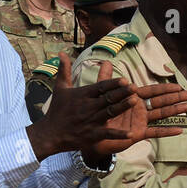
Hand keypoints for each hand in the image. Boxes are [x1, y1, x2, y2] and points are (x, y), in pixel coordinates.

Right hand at [30, 51, 148, 159]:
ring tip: (134, 101)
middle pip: (108, 98)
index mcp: (82, 95)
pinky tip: (131, 134)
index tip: (124, 79)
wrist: (51, 133)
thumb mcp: (60, 88)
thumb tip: (61, 52)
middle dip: (121, 93)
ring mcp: (91, 121)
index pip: (100, 87)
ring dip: (122, 107)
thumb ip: (64, 70)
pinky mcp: (93, 135)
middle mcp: (88, 107)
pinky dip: (119, 134)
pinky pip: (108, 134)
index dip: (112, 83)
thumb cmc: (57, 109)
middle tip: (135, 87)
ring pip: (110, 112)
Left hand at [80, 59, 186, 162]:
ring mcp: (141, 121)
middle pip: (162, 101)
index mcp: (133, 98)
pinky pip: (155, 132)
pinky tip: (179, 130)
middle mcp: (140, 109)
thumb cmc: (99, 113)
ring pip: (162, 115)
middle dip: (177, 97)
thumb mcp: (102, 94)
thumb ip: (105, 79)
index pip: (153, 91)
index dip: (166, 88)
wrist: (92, 132)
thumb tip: (106, 62)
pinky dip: (167, 131)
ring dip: (176, 111)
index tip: (179, 85)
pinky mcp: (139, 133)